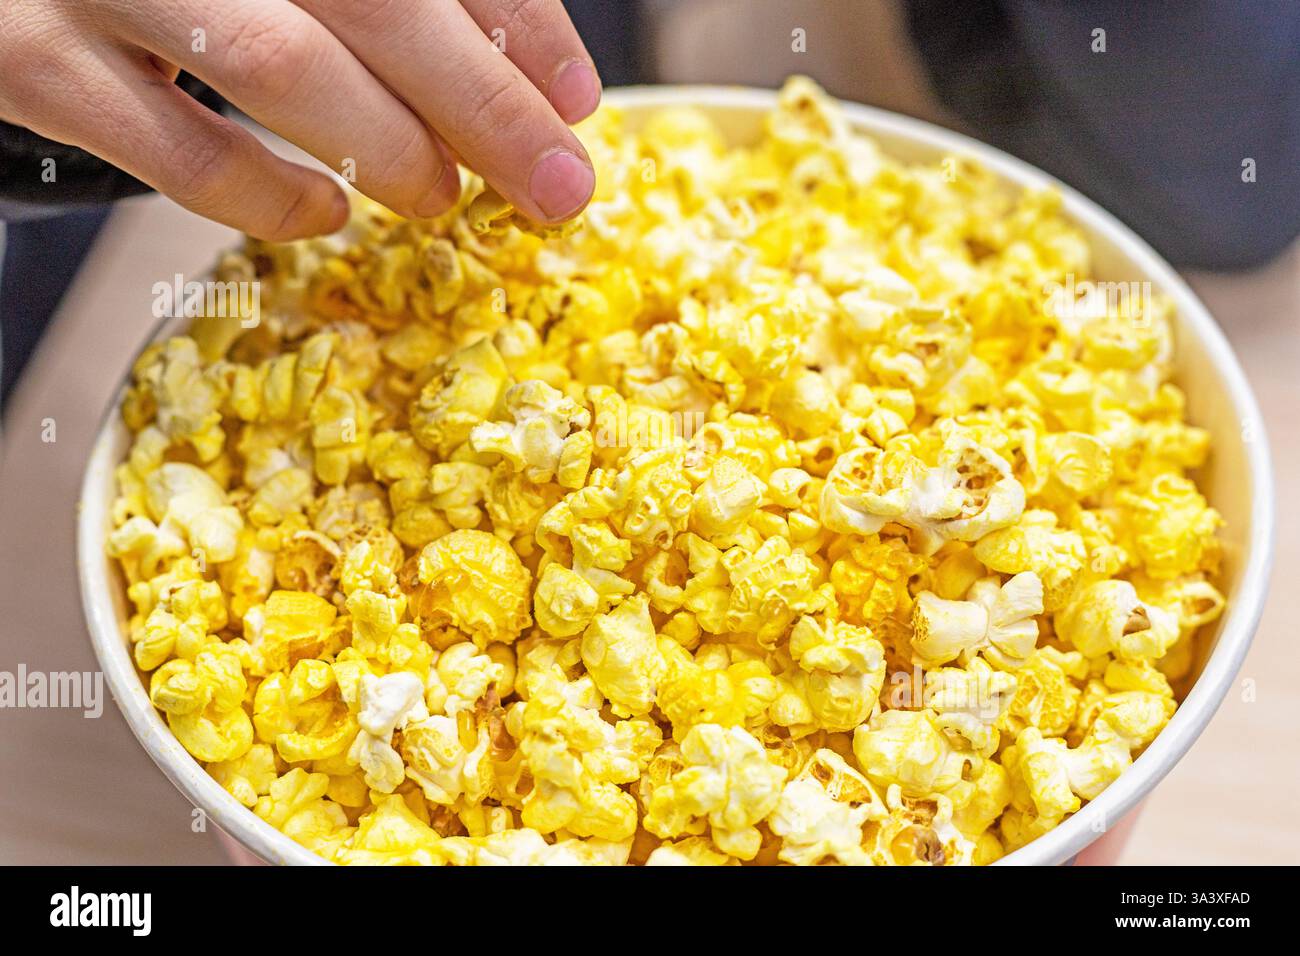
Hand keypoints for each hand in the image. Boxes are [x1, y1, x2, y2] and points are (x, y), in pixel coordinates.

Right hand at [0, 0, 600, 238]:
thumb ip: (394, 0)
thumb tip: (539, 86)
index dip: (517, 21)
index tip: (574, 100)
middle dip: (483, 104)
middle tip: (555, 183)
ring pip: (278, 63)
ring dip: (389, 145)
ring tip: (443, 196)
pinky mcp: (33, 63)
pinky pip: (174, 150)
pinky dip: (269, 196)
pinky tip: (325, 210)